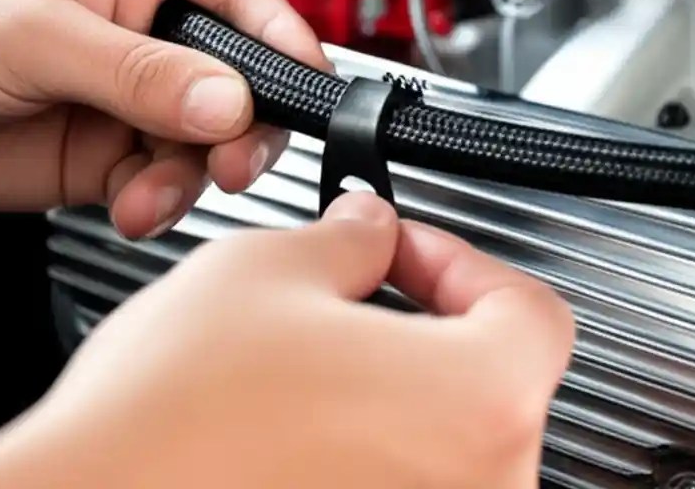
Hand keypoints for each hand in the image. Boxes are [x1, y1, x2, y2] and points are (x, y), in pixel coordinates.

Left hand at [0, 0, 325, 236]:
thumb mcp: (34, 34)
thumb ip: (138, 72)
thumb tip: (228, 100)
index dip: (280, 39)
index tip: (308, 86)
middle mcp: (142, 32)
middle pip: (236, 79)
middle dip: (242, 125)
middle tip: (231, 160)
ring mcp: (124, 99)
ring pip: (204, 143)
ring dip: (190, 175)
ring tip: (150, 194)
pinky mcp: (102, 156)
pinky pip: (161, 183)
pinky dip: (158, 203)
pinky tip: (131, 208)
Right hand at [0, 193, 575, 487]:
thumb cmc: (166, 421)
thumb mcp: (265, 271)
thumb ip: (349, 239)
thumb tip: (369, 232)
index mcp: (480, 400)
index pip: (528, 309)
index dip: (458, 260)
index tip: (401, 253)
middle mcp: (480, 487)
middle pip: (496, 382)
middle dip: (427, 326)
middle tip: (352, 298)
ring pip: (445, 445)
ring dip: (394, 395)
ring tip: (310, 367)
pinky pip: (400, 488)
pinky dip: (366, 459)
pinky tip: (295, 433)